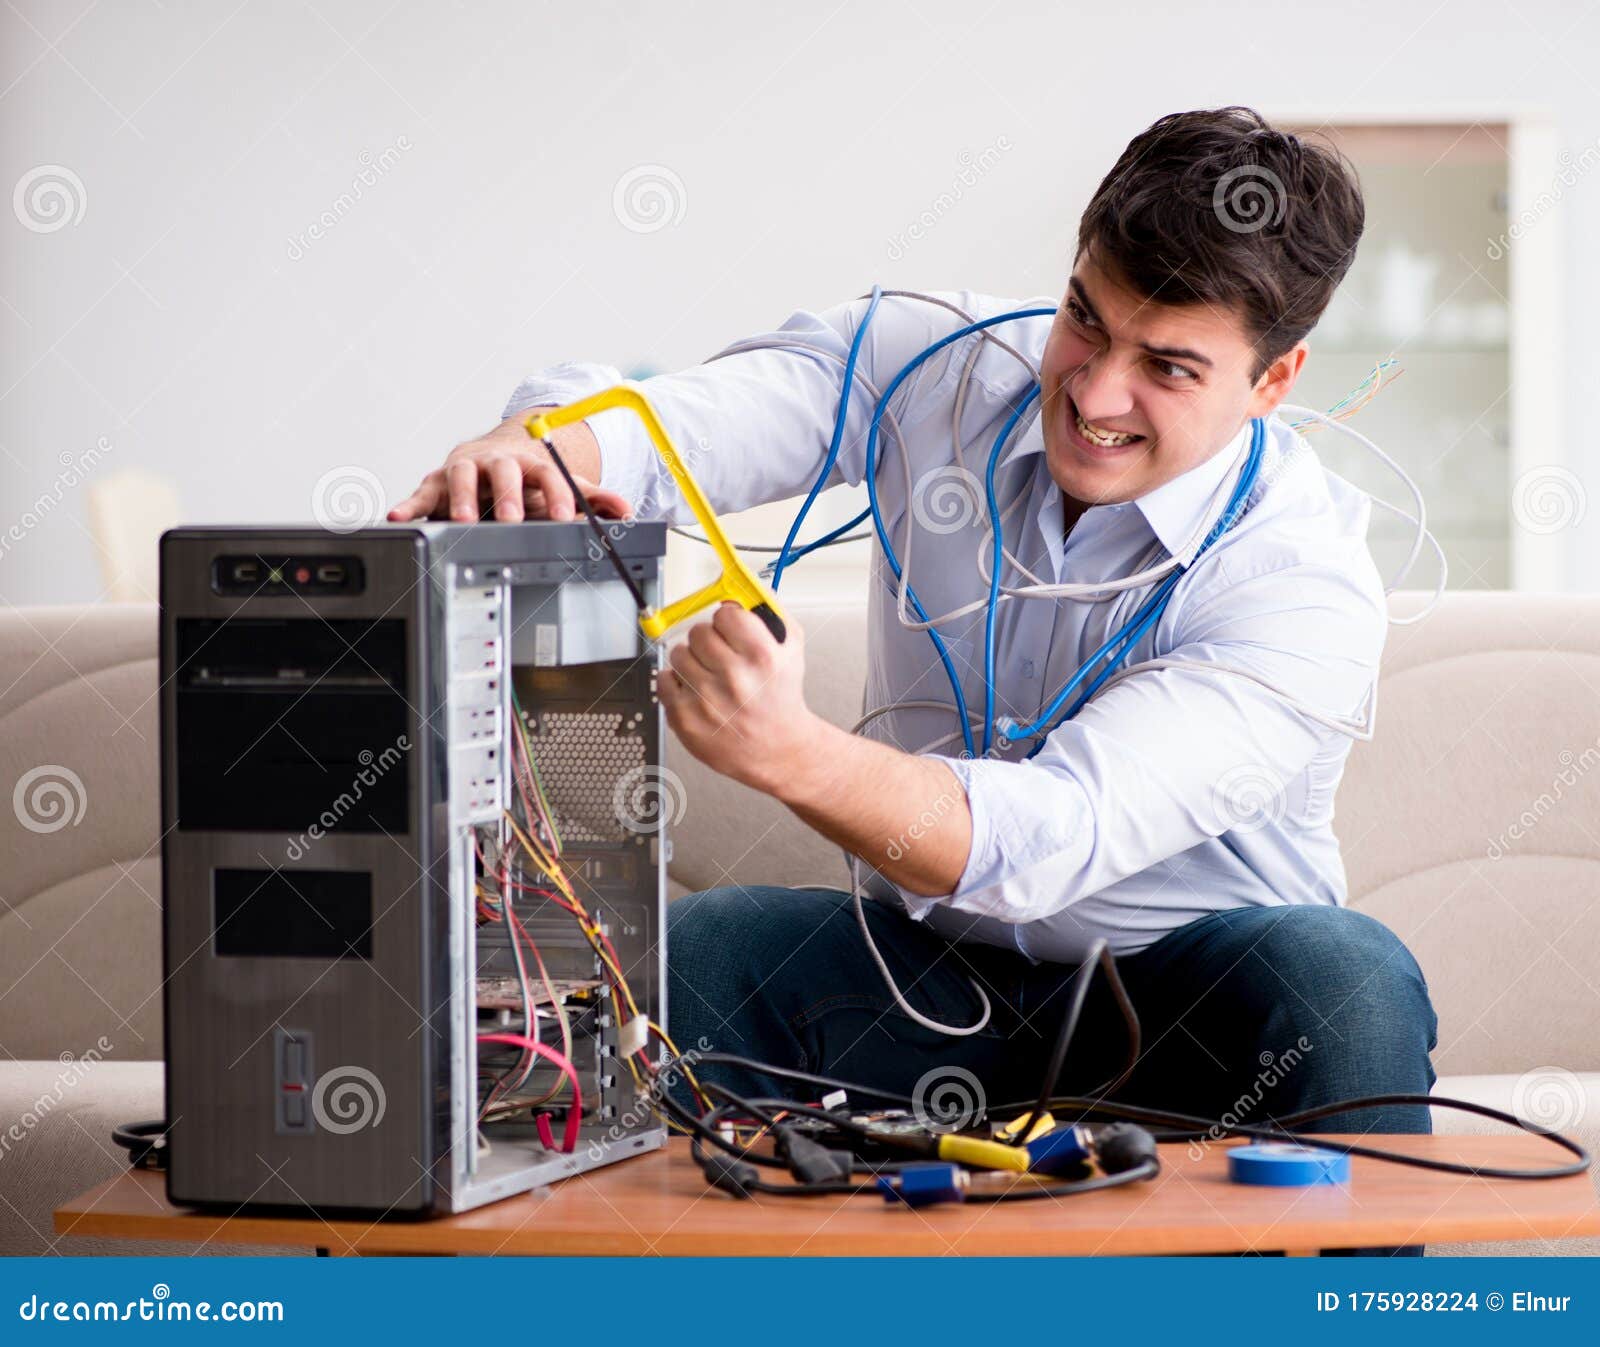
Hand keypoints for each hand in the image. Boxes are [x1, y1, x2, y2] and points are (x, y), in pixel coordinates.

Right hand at [387, 412, 630, 522]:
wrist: (493, 453)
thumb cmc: (526, 476)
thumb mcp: (560, 485)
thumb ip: (591, 498)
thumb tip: (625, 510)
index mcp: (529, 463)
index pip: (547, 474)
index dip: (558, 493)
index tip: (566, 514)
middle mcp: (496, 462)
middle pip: (503, 472)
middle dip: (507, 495)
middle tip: (511, 517)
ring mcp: (465, 469)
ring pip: (462, 477)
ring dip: (461, 498)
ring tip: (462, 519)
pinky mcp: (437, 481)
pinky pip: (421, 493)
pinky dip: (409, 504)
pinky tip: (400, 517)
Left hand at [658, 602, 818, 795]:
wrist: (777, 748)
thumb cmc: (780, 699)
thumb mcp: (791, 651)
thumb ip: (770, 613)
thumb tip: (743, 590)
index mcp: (762, 657)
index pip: (724, 615)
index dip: (726, 622)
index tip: (729, 631)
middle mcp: (734, 678)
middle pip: (698, 632)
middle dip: (707, 640)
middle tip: (718, 655)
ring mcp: (706, 699)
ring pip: (678, 653)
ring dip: (690, 660)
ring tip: (708, 675)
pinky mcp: (685, 717)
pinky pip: (662, 679)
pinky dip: (675, 682)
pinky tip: (695, 691)